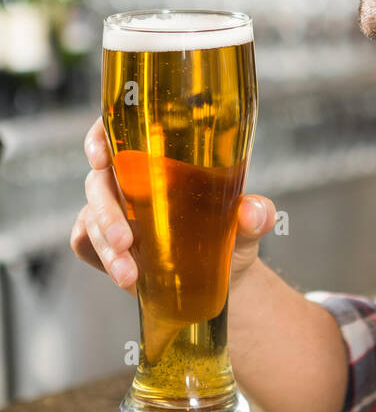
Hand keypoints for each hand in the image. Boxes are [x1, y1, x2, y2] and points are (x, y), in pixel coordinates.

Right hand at [69, 118, 276, 290]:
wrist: (224, 279)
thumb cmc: (232, 237)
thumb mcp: (248, 226)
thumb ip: (256, 216)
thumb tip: (253, 213)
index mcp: (162, 159)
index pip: (120, 131)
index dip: (100, 136)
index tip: (100, 156)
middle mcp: (132, 179)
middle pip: (99, 180)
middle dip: (106, 212)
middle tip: (126, 241)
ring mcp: (116, 210)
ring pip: (91, 217)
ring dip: (106, 247)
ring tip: (130, 275)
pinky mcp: (106, 241)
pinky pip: (84, 241)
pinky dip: (99, 256)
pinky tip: (124, 273)